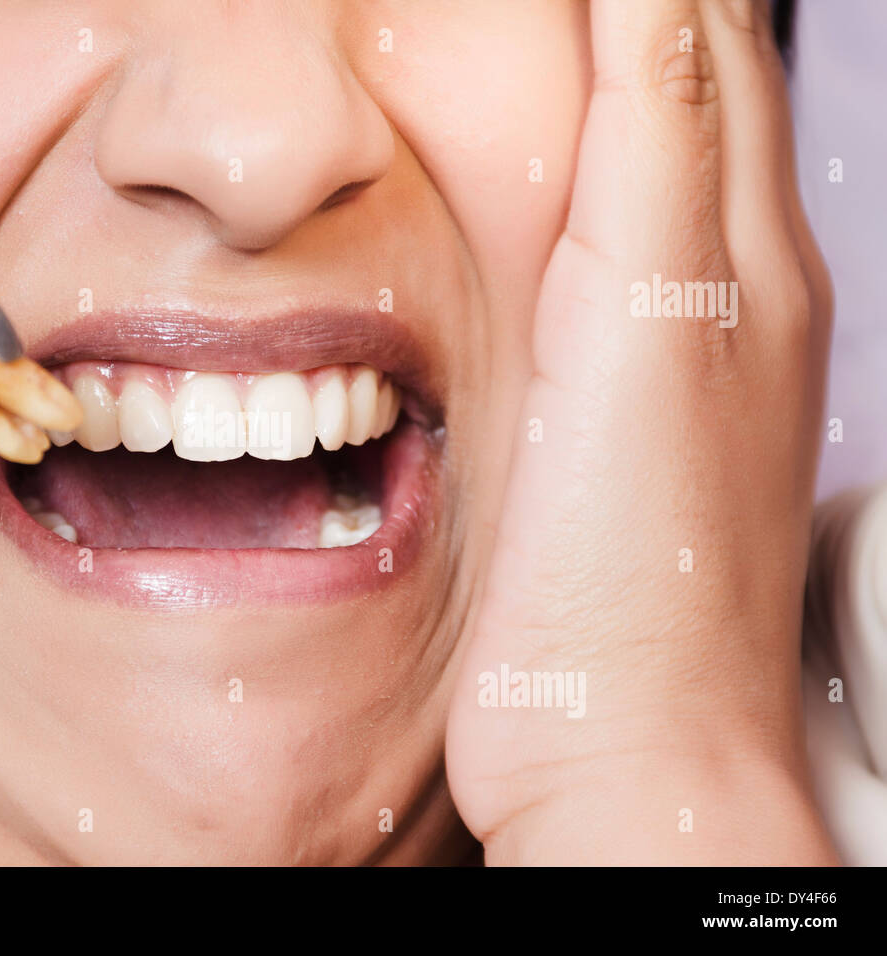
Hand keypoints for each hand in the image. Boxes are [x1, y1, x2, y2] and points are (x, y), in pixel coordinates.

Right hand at [446, 0, 836, 863]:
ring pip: (655, 178)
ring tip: (550, 43)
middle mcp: (729, 299)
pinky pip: (605, 267)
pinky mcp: (605, 425)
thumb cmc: (638, 573)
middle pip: (703, 99)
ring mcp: (669, 364)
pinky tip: (536, 205)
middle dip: (639, 14)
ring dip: (612, 92)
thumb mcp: (655, 322)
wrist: (620, 748)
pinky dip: (573, 197)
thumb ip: (658, 146)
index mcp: (746, 260)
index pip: (711, 49)